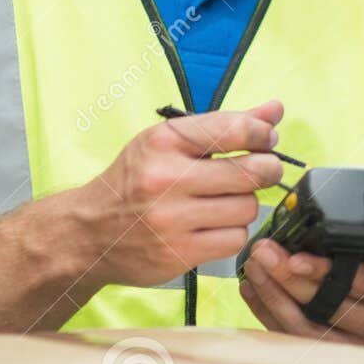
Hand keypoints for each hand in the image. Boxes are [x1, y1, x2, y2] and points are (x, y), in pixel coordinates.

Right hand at [68, 100, 285, 286]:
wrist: (88, 233)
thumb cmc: (136, 180)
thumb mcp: (170, 142)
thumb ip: (226, 124)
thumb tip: (275, 110)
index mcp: (164, 141)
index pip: (235, 129)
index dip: (263, 134)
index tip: (267, 139)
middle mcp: (165, 178)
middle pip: (250, 172)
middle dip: (266, 170)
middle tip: (262, 171)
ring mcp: (170, 219)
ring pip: (246, 208)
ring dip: (245, 205)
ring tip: (226, 201)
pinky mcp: (177, 254)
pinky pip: (235, 239)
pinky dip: (233, 232)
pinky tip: (214, 226)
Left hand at [239, 212, 363, 351]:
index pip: (359, 283)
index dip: (324, 271)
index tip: (294, 255)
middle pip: (326, 306)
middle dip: (288, 280)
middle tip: (263, 253)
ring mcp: (357, 349)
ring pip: (306, 328)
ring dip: (273, 297)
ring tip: (253, 267)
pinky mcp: (333, 358)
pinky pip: (296, 339)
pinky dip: (269, 314)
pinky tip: (253, 289)